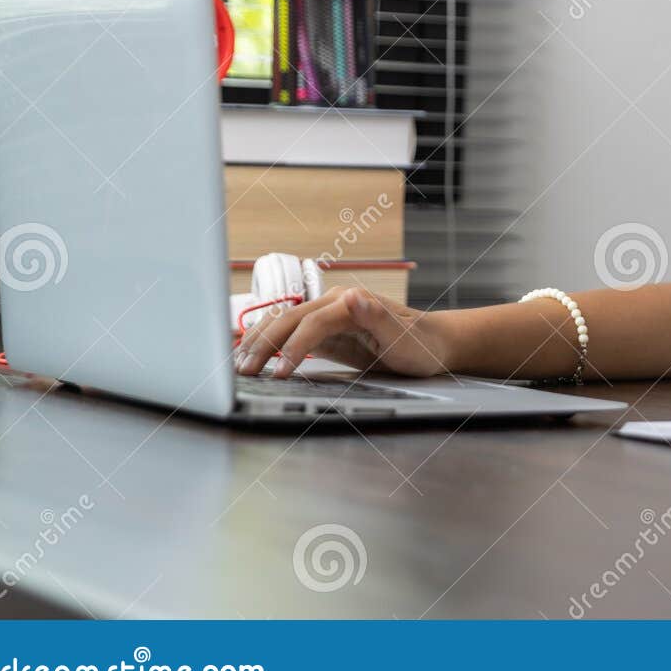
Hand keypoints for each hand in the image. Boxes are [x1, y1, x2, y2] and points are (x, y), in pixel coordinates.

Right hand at [234, 288, 454, 378]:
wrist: (432, 344)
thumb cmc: (421, 344)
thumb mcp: (404, 338)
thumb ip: (377, 317)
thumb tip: (350, 296)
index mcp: (352, 303)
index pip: (312, 323)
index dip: (293, 347)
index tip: (279, 373)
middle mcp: (335, 303)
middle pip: (289, 319)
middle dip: (264, 344)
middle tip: (244, 372)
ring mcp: (328, 314)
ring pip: (283, 323)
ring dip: (259, 341)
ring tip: (238, 365)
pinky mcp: (325, 330)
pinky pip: (290, 333)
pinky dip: (269, 343)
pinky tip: (253, 356)